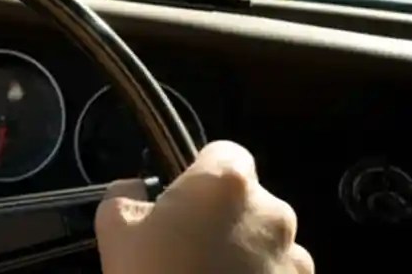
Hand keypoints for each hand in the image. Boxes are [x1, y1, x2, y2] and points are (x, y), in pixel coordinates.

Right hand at [95, 140, 312, 273]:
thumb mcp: (114, 227)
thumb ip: (126, 194)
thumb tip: (138, 191)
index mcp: (227, 182)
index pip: (224, 153)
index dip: (199, 174)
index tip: (179, 203)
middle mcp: (273, 212)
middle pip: (249, 200)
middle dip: (224, 218)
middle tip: (188, 248)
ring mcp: (297, 259)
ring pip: (267, 242)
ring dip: (246, 254)